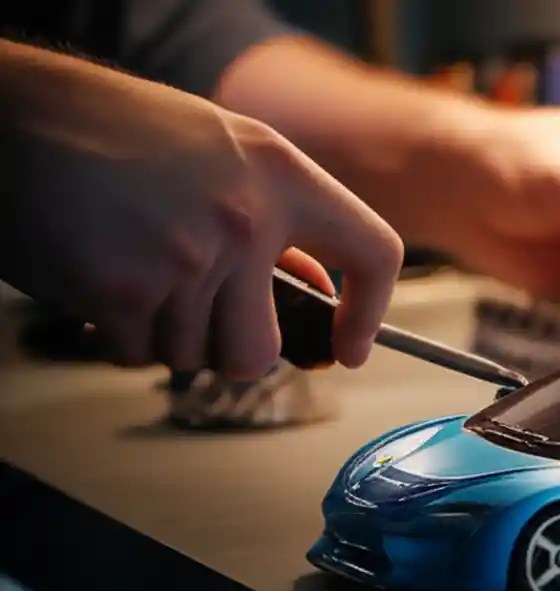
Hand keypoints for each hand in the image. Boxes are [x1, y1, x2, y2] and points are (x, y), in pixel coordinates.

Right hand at [0, 41, 402, 376]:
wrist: (20, 114)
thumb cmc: (120, 133)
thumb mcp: (225, 152)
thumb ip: (279, 218)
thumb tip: (321, 291)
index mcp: (283, 174)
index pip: (374, 252)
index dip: (369, 313)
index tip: (349, 348)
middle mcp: (245, 218)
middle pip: (262, 351)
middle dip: (228, 351)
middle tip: (198, 316)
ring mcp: (186, 258)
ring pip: (193, 356)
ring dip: (163, 332)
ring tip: (136, 268)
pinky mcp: (123, 291)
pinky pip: (138, 354)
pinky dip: (118, 333)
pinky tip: (102, 278)